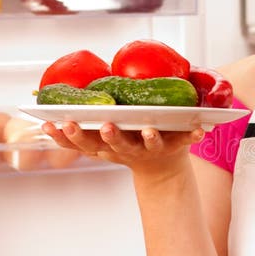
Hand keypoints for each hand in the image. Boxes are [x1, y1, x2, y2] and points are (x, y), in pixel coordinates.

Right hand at [42, 121, 202, 176]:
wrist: (161, 166)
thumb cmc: (127, 137)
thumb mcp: (104, 129)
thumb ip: (89, 112)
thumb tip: (55, 88)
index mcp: (105, 144)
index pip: (81, 142)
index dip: (68, 136)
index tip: (56, 124)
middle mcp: (125, 149)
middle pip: (113, 145)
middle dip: (108, 135)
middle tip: (105, 125)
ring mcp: (150, 149)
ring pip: (147, 145)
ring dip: (147, 138)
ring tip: (148, 130)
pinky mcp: (173, 147)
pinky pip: (184, 142)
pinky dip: (191, 137)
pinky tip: (199, 131)